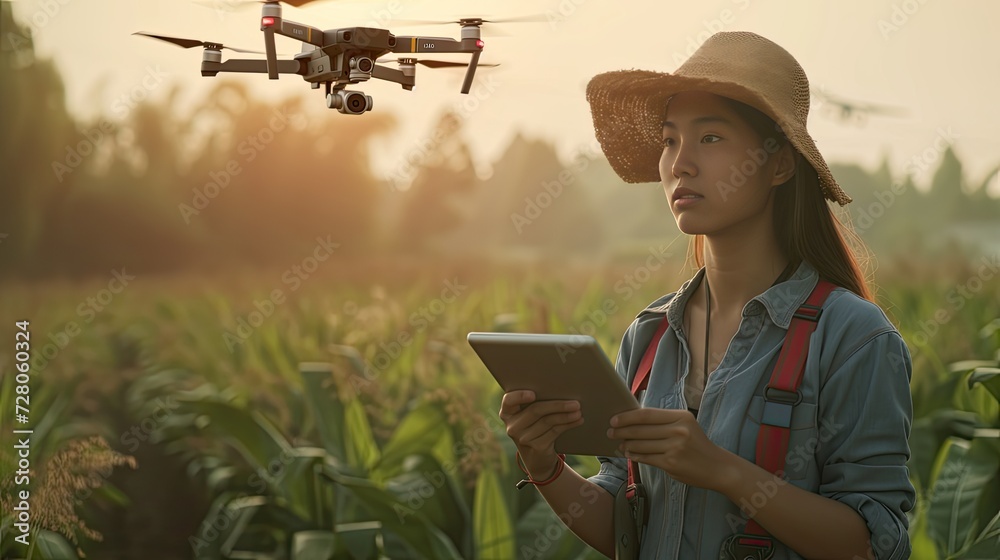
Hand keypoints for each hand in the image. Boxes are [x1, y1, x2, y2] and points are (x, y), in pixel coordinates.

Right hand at [499, 390, 583, 476]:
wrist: (536, 455)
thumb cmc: (534, 425)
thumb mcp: (528, 415)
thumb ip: (535, 402)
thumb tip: (561, 391)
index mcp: (507, 412)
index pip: (509, 401)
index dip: (519, 396)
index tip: (533, 394)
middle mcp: (512, 426)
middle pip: (535, 410)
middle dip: (557, 405)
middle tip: (575, 403)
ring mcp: (523, 438)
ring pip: (548, 421)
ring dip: (566, 415)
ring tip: (578, 411)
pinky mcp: (536, 447)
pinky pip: (554, 431)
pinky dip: (568, 424)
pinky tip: (577, 420)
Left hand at [608, 408, 733, 490]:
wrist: (717, 467)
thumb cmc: (697, 445)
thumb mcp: (685, 426)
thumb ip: (663, 423)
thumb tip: (633, 420)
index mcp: (681, 417)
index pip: (646, 414)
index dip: (627, 417)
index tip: (614, 419)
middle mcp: (678, 431)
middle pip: (641, 429)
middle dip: (622, 431)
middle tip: (610, 432)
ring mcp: (675, 448)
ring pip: (641, 445)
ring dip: (627, 445)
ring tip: (620, 444)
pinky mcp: (671, 464)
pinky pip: (646, 458)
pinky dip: (635, 456)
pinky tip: (630, 454)